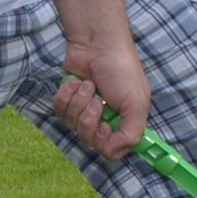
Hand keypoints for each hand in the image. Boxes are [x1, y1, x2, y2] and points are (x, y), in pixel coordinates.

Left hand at [54, 39, 148, 158]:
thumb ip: (131, 134)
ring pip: (72, 125)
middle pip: (89, 140)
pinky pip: (59, 110)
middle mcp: (104, 119)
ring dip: (79, 103)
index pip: (112, 151)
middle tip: (97, 100)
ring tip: (88, 85)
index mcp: (124, 122)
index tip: (106, 127)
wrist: (98, 45)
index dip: (105, 143)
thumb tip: (113, 151)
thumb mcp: (137, 104)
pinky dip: (66, 95)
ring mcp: (84, 110)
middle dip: (89, 119)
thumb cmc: (121, 71)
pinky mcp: (67, 99)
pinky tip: (76, 82)